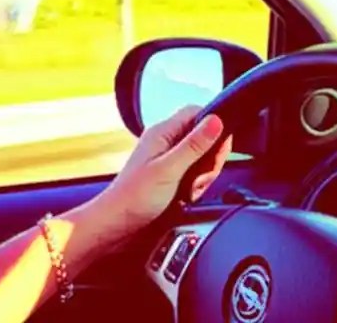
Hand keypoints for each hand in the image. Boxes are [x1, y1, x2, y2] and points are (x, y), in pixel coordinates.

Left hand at [95, 106, 231, 237]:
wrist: (117, 224)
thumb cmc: (134, 197)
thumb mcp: (169, 169)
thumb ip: (194, 146)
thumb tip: (216, 120)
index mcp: (162, 132)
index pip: (197, 113)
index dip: (214, 127)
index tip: (219, 150)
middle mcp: (165, 141)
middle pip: (203, 137)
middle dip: (209, 160)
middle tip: (200, 178)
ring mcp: (167, 158)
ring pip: (201, 158)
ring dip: (202, 176)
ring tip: (190, 190)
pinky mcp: (170, 174)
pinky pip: (194, 173)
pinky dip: (195, 185)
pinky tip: (187, 196)